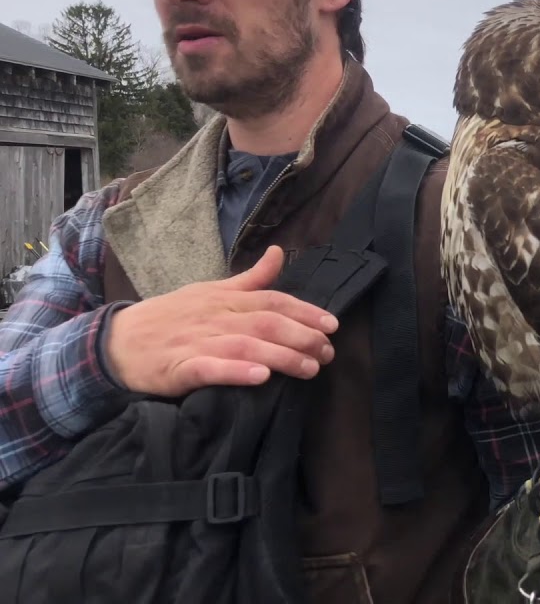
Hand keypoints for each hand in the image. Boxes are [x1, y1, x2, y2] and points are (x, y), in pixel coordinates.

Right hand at [103, 246, 339, 396]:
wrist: (116, 342)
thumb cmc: (170, 317)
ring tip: (309, 368)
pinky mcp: (179, 368)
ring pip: (246, 345)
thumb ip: (249, 279)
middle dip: (303, 337)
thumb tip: (279, 253)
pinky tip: (260, 377)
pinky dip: (237, 371)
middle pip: (266, 323)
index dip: (305, 312)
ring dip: (282, 356)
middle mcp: (215, 316)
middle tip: (328, 353)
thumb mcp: (209, 291)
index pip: (272, 301)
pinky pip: (211, 368)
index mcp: (224, 298)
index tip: (333, 325)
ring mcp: (197, 341)